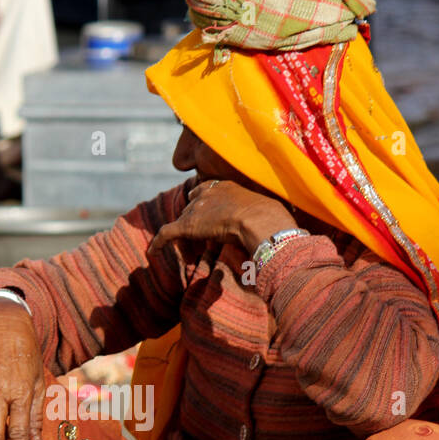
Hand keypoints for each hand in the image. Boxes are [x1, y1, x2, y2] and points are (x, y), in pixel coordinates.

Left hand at [147, 179, 294, 258]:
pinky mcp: (187, 225)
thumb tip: (287, 236)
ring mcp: (197, 208)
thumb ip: (269, 220)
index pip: (211, 189)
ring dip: (182, 229)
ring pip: (183, 217)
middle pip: (194, 201)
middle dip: (193, 212)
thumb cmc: (274, 220)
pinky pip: (167, 233)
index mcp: (229, 187)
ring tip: (177, 242)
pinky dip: (158, 243)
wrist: (261, 221)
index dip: (207, 199)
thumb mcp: (272, 213)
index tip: (209, 209)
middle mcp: (210, 192)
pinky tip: (151, 252)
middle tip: (195, 227)